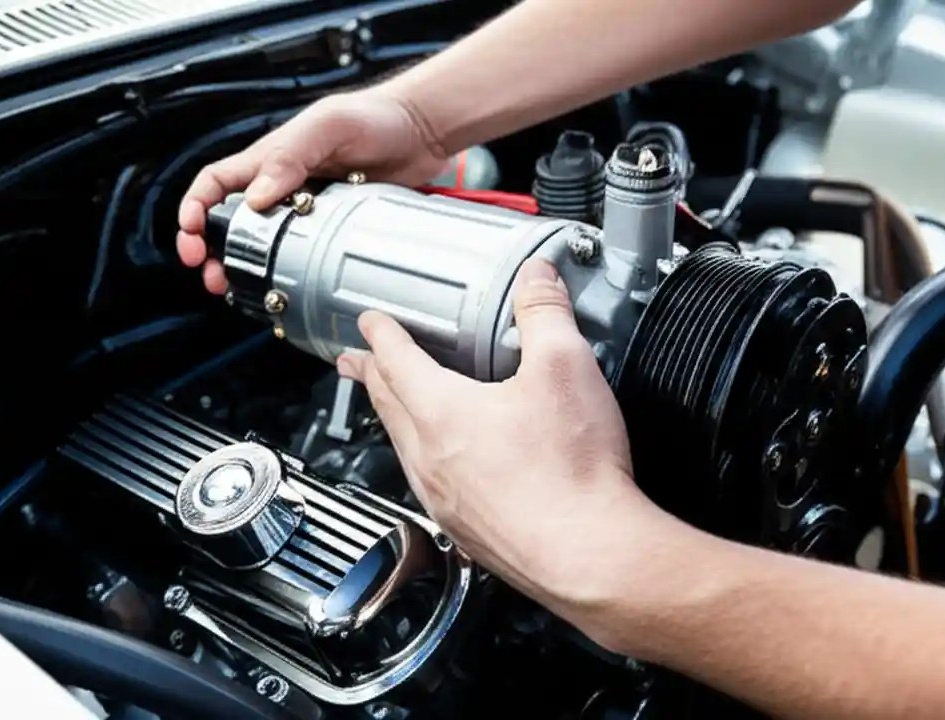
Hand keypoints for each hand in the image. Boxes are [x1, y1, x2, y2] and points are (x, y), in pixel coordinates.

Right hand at [176, 86, 448, 293]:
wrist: (422, 133)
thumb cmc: (375, 117)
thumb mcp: (327, 127)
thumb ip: (289, 157)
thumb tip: (257, 197)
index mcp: (270, 160)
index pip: (215, 184)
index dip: (194, 209)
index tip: (191, 236)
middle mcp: (283, 187)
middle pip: (231, 223)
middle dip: (212, 251)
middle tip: (211, 276)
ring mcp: (307, 210)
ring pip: (264, 244)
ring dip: (245, 268)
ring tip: (239, 290)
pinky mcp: (333, 228)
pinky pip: (303, 254)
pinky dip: (289, 272)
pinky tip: (288, 285)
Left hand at [337, 259, 667, 625]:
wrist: (591, 553)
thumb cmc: (574, 471)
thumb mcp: (565, 366)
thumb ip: (546, 313)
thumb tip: (536, 278)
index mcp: (442, 413)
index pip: (397, 360)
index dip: (382, 335)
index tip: (369, 323)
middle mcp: (431, 459)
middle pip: (388, 406)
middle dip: (370, 377)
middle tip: (354, 364)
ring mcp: (446, 500)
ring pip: (405, 449)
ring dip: (395, 420)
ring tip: (397, 410)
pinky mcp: (469, 532)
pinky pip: (431, 486)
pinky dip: (425, 462)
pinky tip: (448, 468)